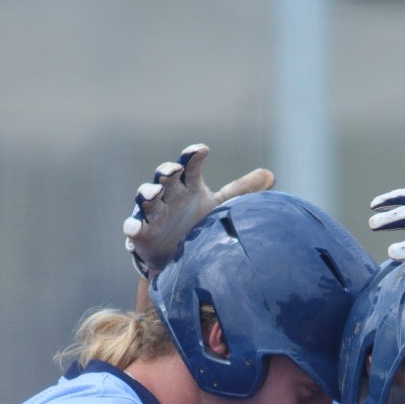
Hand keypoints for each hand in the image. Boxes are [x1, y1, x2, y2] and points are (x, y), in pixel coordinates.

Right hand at [123, 143, 273, 276]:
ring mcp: (153, 212)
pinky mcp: (142, 232)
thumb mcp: (219, 205)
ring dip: (148, 193)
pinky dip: (133, 226)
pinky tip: (134, 229)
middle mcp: (169, 194)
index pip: (190, 166)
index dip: (193, 156)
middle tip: (173, 169)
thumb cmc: (197, 221)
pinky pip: (134, 227)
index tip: (202, 150)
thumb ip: (241, 191)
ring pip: (146, 198)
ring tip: (153, 193)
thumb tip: (271, 175)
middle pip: (165, 177)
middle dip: (166, 171)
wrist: (177, 253)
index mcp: (188, 185)